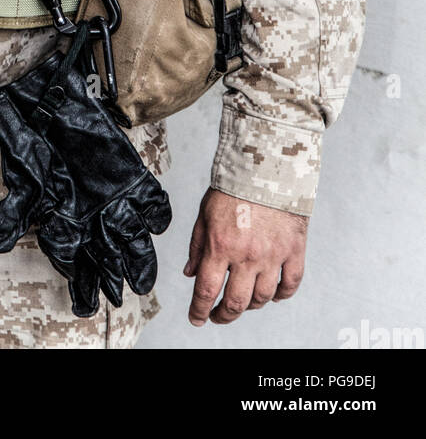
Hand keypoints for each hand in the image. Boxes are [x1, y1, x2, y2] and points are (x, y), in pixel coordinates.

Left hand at [184, 187, 307, 325]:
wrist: (266, 167)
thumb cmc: (232, 188)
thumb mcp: (205, 214)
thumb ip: (197, 246)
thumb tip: (190, 274)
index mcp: (221, 245)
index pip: (207, 290)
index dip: (199, 310)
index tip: (197, 319)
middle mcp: (247, 255)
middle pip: (235, 302)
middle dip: (224, 315)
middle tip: (218, 316)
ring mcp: (273, 255)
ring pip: (262, 298)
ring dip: (251, 306)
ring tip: (243, 301)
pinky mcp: (294, 250)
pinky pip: (290, 285)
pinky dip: (281, 295)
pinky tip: (272, 295)